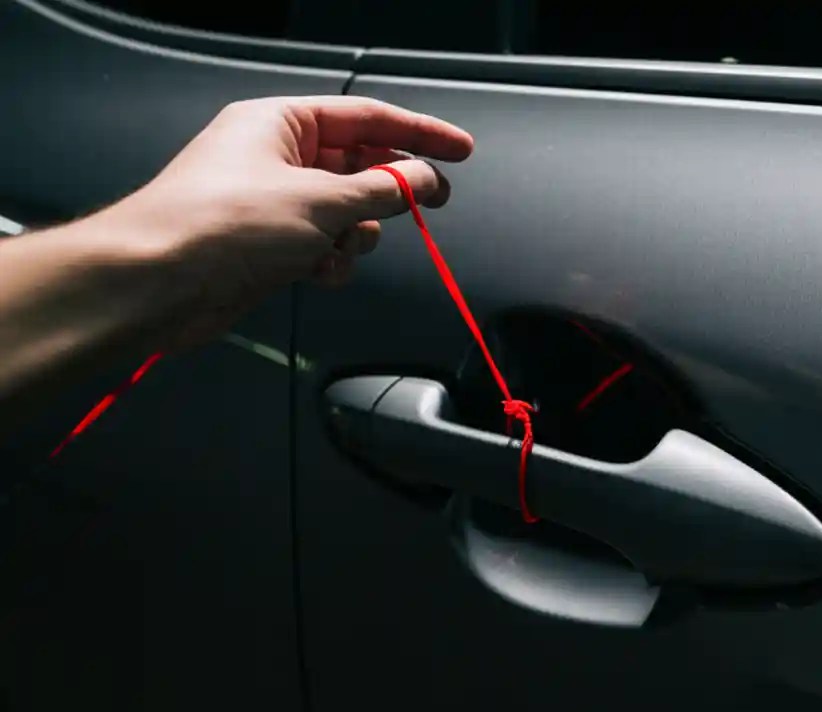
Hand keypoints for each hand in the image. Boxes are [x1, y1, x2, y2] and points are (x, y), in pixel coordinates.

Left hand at [101, 95, 473, 347]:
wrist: (157, 283)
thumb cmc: (226, 225)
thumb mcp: (321, 200)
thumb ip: (385, 189)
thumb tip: (427, 181)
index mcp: (281, 122)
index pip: (366, 117)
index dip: (419, 133)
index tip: (461, 151)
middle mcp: (276, 156)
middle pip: (359, 163)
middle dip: (392, 190)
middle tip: (434, 204)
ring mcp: (273, 202)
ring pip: (346, 210)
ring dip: (357, 233)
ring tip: (343, 246)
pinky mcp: (269, 244)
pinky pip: (323, 243)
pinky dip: (331, 258)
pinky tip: (320, 272)